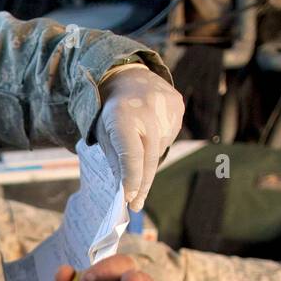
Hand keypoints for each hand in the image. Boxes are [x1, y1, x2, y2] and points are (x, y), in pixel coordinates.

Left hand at [96, 65, 184, 211]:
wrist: (128, 76)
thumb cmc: (111, 112)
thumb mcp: (103, 134)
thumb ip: (115, 160)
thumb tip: (126, 192)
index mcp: (123, 116)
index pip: (131, 156)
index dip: (131, 180)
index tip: (129, 200)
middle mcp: (147, 111)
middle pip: (148, 159)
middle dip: (141, 185)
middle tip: (135, 205)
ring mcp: (166, 107)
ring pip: (159, 150)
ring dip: (148, 161)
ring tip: (137, 149)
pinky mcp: (177, 106)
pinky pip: (168, 137)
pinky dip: (158, 143)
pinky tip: (148, 133)